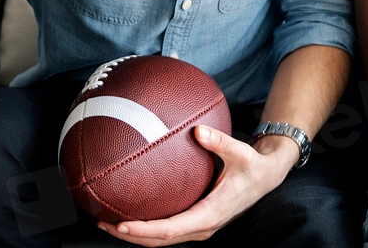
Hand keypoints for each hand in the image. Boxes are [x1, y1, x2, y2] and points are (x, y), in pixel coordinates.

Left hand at [98, 125, 295, 245]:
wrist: (266, 177)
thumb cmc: (254, 167)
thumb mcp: (242, 154)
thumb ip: (220, 143)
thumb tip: (198, 130)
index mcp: (210, 215)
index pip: (171, 229)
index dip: (144, 230)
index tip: (122, 224)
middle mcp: (202, 227)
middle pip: (159, 241)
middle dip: (129, 235)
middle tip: (102, 221)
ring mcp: (198, 226)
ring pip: (160, 239)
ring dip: (134, 234)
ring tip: (106, 220)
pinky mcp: (195, 220)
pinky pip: (166, 229)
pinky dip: (145, 226)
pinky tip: (129, 211)